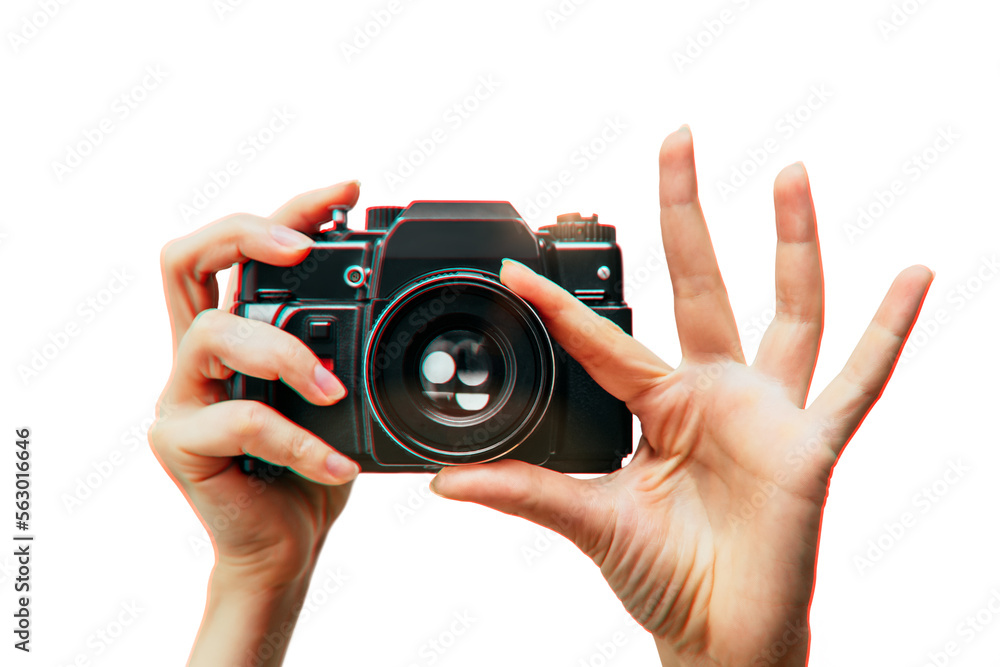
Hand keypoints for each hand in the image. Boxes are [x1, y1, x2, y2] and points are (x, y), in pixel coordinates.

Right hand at [148, 180, 361, 665]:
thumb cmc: (313, 466)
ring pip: (211, 333)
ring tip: (334, 389)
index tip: (346, 191)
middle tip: (304, 249)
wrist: (284, 545)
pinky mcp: (181, 444)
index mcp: (236, 331)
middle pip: (185, 259)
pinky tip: (337, 462)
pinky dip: (299, 439)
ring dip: (283, 353)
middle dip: (246, 234)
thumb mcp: (338, 397)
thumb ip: (343, 352)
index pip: (240, 249)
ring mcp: (181, 396)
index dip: (286, 210)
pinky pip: (241, 421)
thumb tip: (399, 308)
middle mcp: (198, 354)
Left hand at [430, 128, 932, 665]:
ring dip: (791, 243)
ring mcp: (765, 412)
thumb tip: (448, 484)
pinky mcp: (810, 445)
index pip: (604, 341)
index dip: (560, 308)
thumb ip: (528, 494)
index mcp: (657, 407)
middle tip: (675, 141)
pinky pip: (859, 382)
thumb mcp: (590, 522)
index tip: (515, 272)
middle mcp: (712, 394)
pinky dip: (890, 331)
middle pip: (698, 286)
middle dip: (684, 214)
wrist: (717, 632)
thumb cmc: (663, 573)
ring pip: (784, 311)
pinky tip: (915, 277)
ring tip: (788, 173)